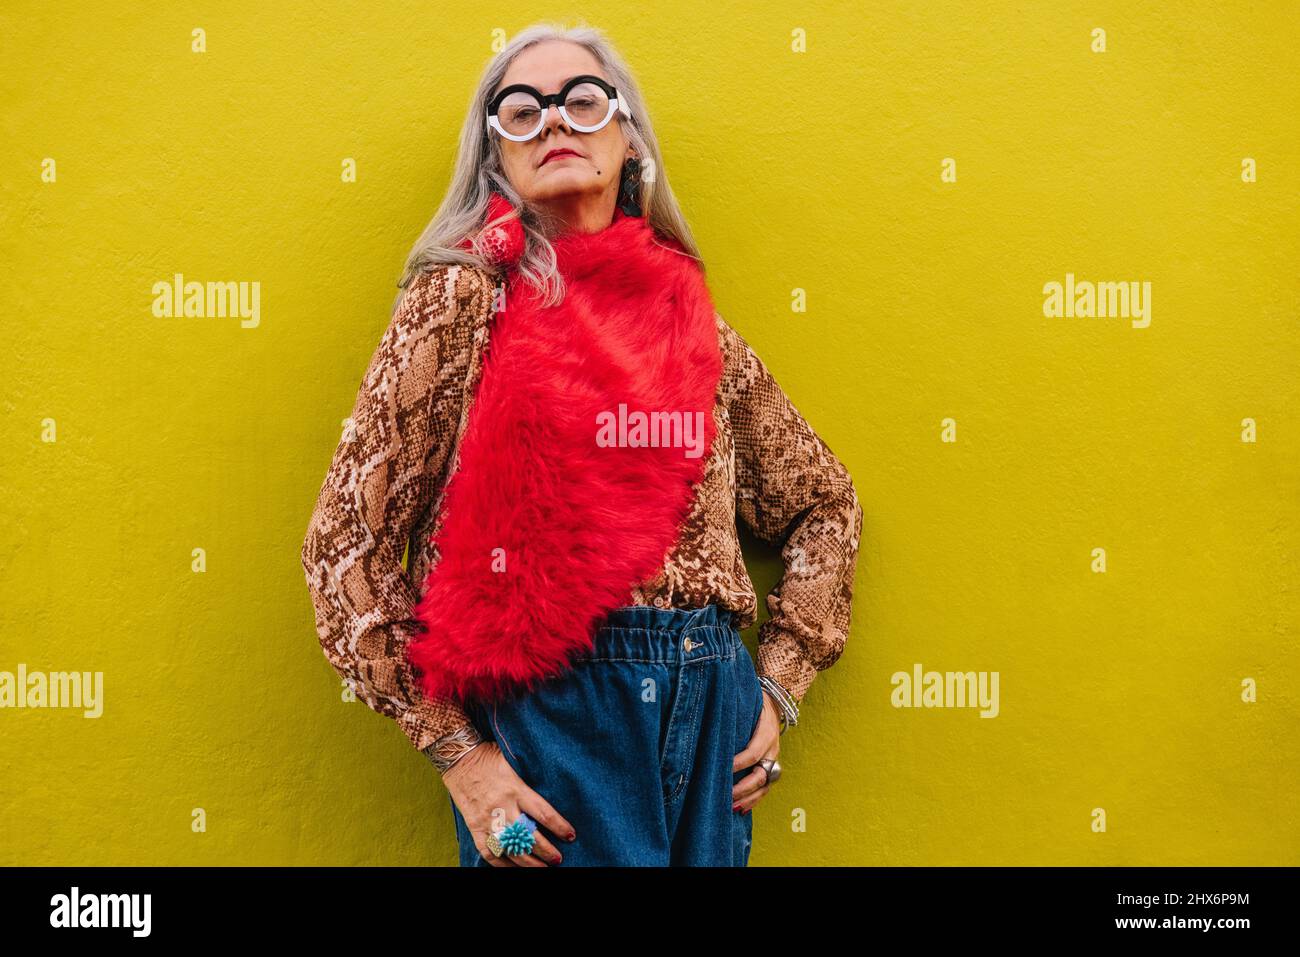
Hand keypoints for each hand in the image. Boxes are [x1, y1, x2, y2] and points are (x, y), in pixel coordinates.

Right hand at [442, 741, 574, 866]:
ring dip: (527, 862)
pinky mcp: (474, 827)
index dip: (558, 826)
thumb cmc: (490, 756)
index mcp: (515, 788)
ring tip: (542, 868)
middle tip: (558, 859)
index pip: (543, 813)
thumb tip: (553, 787)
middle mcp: (502, 807)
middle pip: (527, 837)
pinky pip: (489, 852)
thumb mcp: (514, 761)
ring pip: (509, 849)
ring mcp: (487, 820)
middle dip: (546, 851)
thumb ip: (530, 779)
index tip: (570, 836)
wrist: (458, 758)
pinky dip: (502, 864)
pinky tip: (513, 867)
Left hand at [732, 689, 781, 813]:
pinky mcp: (771, 766)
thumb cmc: (754, 702)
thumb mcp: (747, 704)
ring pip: (765, 785)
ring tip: (732, 807)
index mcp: (767, 733)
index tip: (722, 769)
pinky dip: (754, 799)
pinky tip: (741, 808)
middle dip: (743, 788)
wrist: (776, 701)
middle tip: (726, 795)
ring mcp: (773, 759)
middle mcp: (772, 749)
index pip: (753, 753)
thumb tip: (707, 717)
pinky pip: (765, 787)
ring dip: (749, 798)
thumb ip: (732, 715)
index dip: (738, 763)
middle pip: (761, 775)